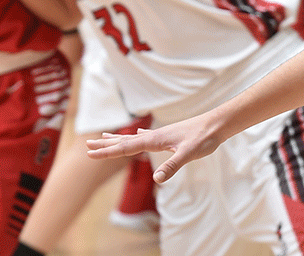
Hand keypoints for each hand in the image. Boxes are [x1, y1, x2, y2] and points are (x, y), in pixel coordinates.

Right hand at [87, 114, 222, 183]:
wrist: (217, 123)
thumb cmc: (204, 137)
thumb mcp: (189, 153)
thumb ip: (173, 165)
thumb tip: (157, 180)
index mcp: (155, 140)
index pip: (125, 147)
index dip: (107, 152)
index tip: (89, 154)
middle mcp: (154, 136)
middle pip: (124, 141)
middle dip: (106, 145)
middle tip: (87, 145)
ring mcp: (161, 135)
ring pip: (133, 138)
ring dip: (116, 139)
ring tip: (102, 137)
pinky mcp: (168, 136)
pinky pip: (145, 137)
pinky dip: (135, 138)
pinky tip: (136, 136)